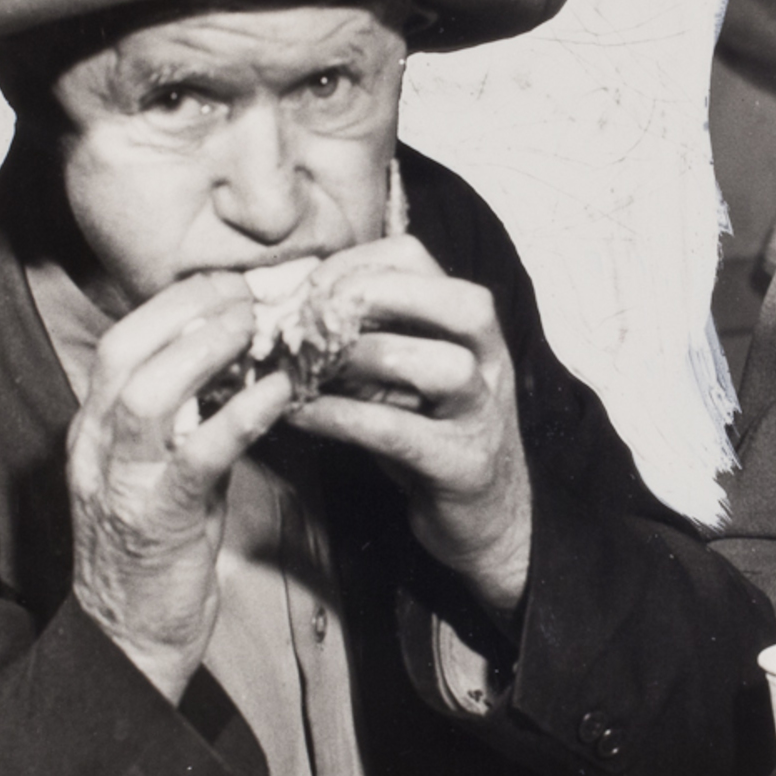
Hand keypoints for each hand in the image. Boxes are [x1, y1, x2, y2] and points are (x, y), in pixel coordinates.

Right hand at [66, 273, 296, 701]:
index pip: (118, 344)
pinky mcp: (156, 520)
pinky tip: (276, 393)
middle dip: (184, 310)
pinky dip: (237, 416)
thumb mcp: (163, 476)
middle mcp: (95, 450)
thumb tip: (239, 373)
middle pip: (122, 351)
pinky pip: (195, 454)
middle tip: (245, 293)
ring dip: (203, 350)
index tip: (224, 285)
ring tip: (255, 327)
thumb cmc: (156, 558)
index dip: (171, 305)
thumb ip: (187, 425)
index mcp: (91, 433)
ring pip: (145, 392)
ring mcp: (119, 484)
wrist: (128, 643)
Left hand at [288, 237, 533, 619]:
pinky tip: (298, 414)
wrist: (483, 516)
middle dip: (377, 296)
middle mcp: (491, 361)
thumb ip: (361, 335)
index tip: (304, 293)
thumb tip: (284, 311)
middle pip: (462, 302)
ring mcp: (483, 415)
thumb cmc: (428, 432)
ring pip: (445, 367)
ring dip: (366, 359)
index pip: (419, 259)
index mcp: (469, 325)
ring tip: (307, 368)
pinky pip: (401, 433)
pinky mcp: (462, 467)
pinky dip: (342, 418)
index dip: (353, 265)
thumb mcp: (400, 371)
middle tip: (311, 320)